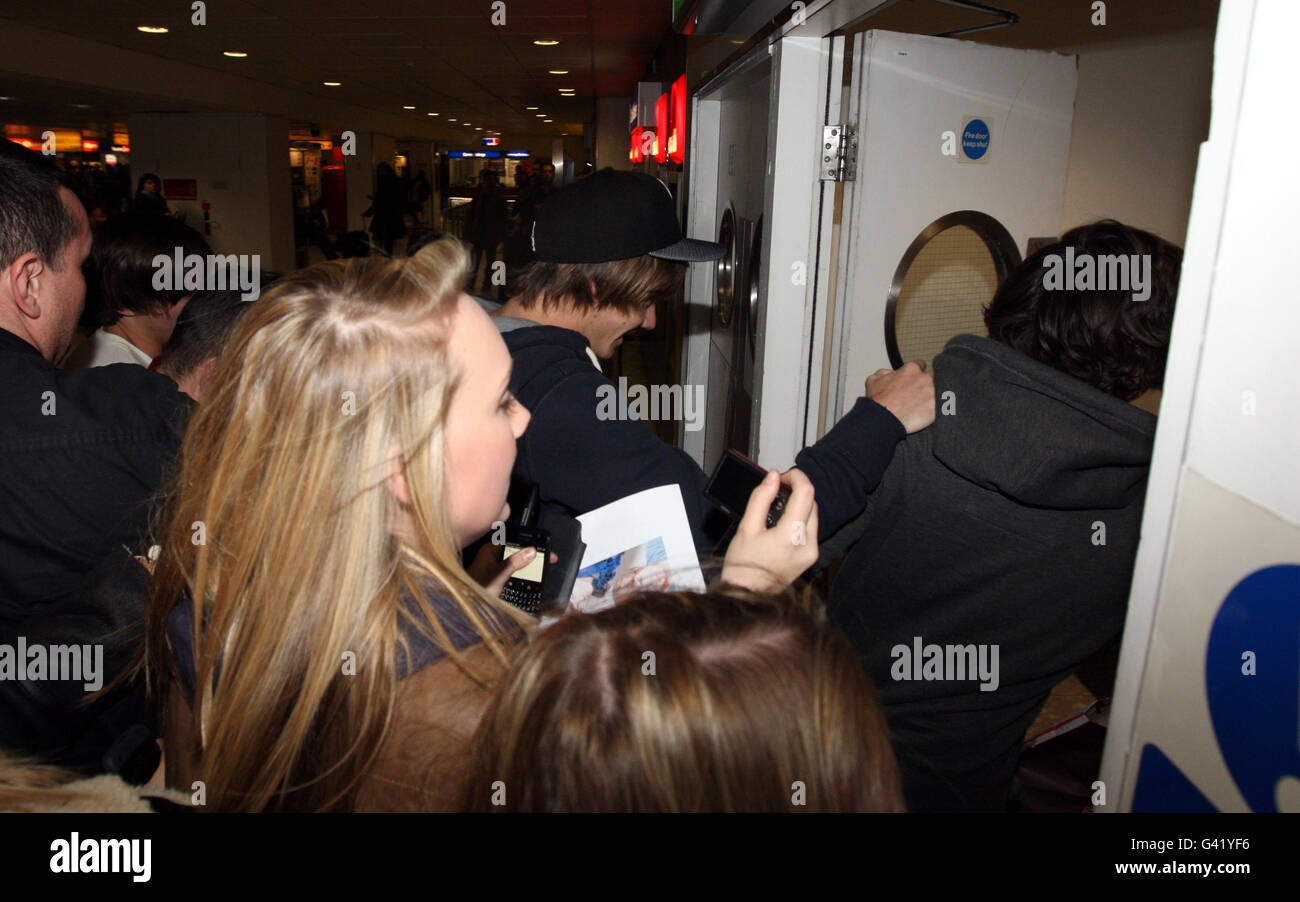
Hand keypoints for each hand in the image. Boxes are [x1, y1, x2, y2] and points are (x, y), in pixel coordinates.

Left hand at [468, 542, 557, 598]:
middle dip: (531, 556)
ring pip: (515, 562)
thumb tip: (530, 551)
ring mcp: (493, 567)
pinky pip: (512, 571)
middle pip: (516, 552)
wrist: (467, 606)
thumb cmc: (475, 589)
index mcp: (490, 550)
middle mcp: (491, 556)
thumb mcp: (498, 574)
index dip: (530, 546)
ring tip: (539, 569)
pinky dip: (521, 574)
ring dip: (527, 566)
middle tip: (547, 560)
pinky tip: (526, 579)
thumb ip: (514, 562)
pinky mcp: (496, 577)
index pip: (515, 543)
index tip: (544, 552)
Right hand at [721, 468, 818, 593]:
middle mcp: (807, 545)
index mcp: (790, 537)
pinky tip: (781, 522)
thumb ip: (761, 498)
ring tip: (777, 505)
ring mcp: (810, 553)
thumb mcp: (746, 527)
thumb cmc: (743, 568)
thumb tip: (773, 478)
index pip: (806, 493)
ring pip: (813, 516)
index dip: (797, 477)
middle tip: (777, 489)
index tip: (784, 475)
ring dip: (799, 504)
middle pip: (812, 503)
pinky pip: (809, 530)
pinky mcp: (809, 558)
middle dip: (797, 491)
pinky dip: (798, 519)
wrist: (747, 596)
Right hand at [866, 360, 934, 432]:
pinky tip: (929, 415)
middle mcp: (925, 378)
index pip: (921, 365)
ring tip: (923, 408)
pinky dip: (938, 410)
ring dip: (932, 399)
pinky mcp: (937, 408)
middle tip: (917, 397)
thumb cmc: (877, 401)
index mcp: (911, 370)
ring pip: (939, 393)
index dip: (917, 374)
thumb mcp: (874, 380)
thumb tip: (891, 373)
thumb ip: (885, 372)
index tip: (914, 381)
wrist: (882, 419)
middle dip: (925, 387)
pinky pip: (943, 407)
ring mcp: (933, 393)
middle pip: (931, 380)